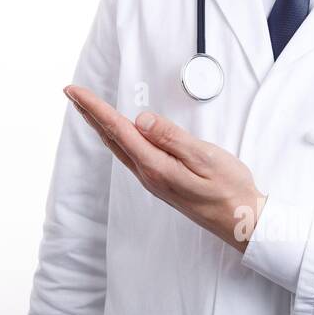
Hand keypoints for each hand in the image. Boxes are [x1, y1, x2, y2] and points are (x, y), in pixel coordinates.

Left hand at [64, 84, 265, 252]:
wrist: (242, 223)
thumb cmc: (230, 190)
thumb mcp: (205, 157)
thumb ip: (171, 137)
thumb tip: (140, 119)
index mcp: (156, 166)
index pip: (118, 129)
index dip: (94, 108)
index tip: (75, 91)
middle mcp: (148, 175)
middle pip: (111, 138)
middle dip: (89, 113)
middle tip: (71, 92)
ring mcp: (153, 180)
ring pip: (118, 147)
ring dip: (100, 125)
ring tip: (86, 108)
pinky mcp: (161, 182)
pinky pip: (130, 154)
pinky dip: (117, 137)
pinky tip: (117, 132)